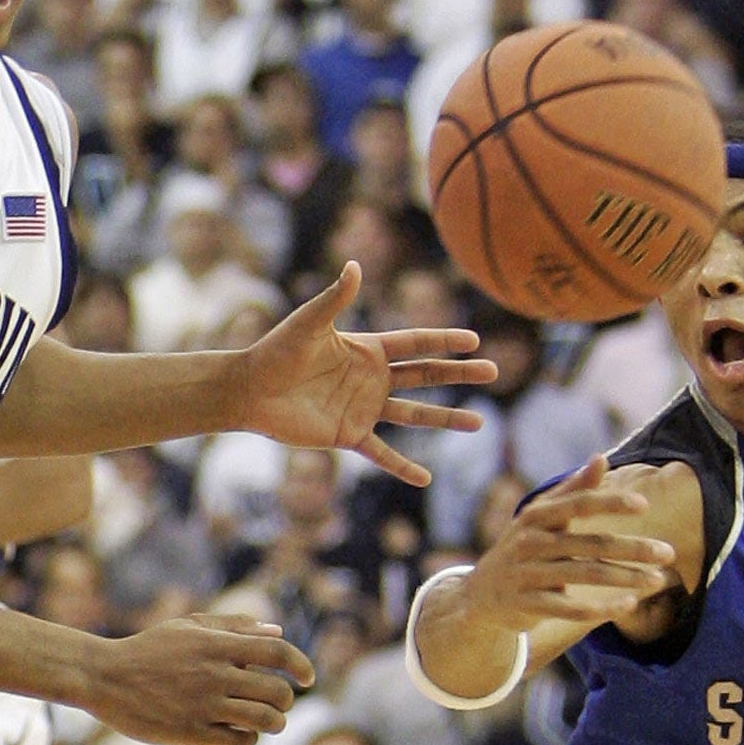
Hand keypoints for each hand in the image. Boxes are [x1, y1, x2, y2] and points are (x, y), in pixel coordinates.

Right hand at [76, 611, 313, 744]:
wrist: (103, 677)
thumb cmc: (147, 650)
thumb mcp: (187, 627)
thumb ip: (233, 627)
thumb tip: (277, 633)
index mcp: (217, 645)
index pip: (279, 654)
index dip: (302, 666)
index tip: (308, 678)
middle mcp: (215, 675)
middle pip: (277, 692)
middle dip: (285, 700)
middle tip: (277, 702)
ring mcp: (204, 706)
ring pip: (265, 720)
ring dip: (274, 723)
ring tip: (265, 721)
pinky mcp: (191, 733)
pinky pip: (240, 741)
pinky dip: (249, 738)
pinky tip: (238, 732)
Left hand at [230, 265, 493, 487]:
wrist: (250, 389)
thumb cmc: (277, 351)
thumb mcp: (310, 323)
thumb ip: (336, 298)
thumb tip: (354, 265)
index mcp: (367, 349)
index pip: (415, 344)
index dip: (444, 342)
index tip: (474, 341)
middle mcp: (371, 379)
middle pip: (425, 376)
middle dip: (458, 374)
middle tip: (493, 372)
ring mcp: (363, 408)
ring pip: (414, 415)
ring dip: (445, 419)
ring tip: (479, 424)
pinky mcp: (348, 434)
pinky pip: (381, 454)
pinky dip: (402, 467)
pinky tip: (425, 479)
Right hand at [454, 456, 678, 630]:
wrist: (480, 594)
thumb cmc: (523, 547)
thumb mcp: (540, 517)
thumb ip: (572, 489)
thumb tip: (601, 457)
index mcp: (535, 516)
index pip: (577, 504)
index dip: (609, 503)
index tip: (643, 505)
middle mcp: (529, 543)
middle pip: (589, 544)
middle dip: (633, 548)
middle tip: (669, 553)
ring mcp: (527, 575)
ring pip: (585, 575)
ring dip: (626, 578)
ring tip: (658, 580)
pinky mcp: (528, 605)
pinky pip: (570, 608)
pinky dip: (601, 608)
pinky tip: (629, 605)